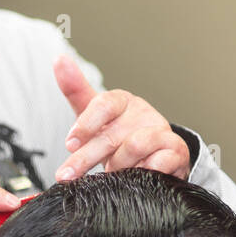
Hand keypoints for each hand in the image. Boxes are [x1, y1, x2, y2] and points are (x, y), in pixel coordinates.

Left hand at [52, 56, 190, 181]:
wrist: (152, 155)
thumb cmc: (117, 133)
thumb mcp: (93, 113)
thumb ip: (75, 90)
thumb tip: (59, 59)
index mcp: (122, 101)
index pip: (104, 105)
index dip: (86, 124)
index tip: (69, 143)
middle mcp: (143, 113)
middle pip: (112, 134)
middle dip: (85, 158)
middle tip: (67, 175)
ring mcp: (161, 131)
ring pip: (135, 146)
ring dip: (117, 165)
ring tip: (111, 174)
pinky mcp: (176, 151)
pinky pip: (159, 162)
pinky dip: (143, 172)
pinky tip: (135, 177)